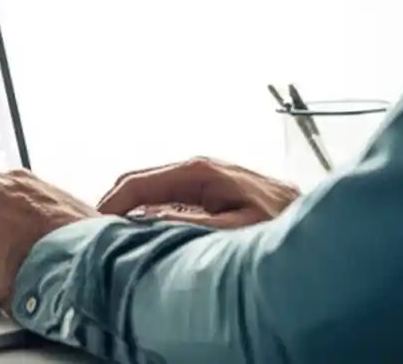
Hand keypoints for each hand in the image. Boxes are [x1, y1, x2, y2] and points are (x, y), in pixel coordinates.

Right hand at [98, 157, 300, 228]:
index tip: (92, 227)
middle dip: (114, 204)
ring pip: (152, 188)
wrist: (310, 217)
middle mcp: (198, 168)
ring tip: (111, 234)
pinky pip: (168, 196)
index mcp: (200, 172)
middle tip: (93, 233)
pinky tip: (141, 230)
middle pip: (140, 180)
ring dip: (130, 208)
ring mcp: (203, 175)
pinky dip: (148, 210)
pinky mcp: (209, 187)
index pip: (139, 182)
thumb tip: (151, 221)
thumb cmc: (279, 223)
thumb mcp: (236, 229)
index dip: (111, 204)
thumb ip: (194, 224)